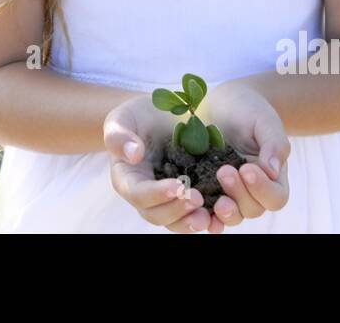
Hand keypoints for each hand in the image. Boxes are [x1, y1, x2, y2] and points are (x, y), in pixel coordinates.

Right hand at [103, 93, 213, 232]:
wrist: (160, 117)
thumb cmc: (138, 117)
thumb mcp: (122, 118)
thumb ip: (119, 136)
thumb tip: (133, 155)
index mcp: (127, 179)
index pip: (138, 194)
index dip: (156, 194)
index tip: (177, 185)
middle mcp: (146, 196)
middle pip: (157, 215)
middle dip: (177, 211)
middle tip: (197, 199)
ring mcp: (167, 200)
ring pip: (176, 222)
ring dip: (191, 223)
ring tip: (208, 217)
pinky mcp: (187, 198)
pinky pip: (194, 215)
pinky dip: (207, 221)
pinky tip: (219, 218)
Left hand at [202, 82, 290, 228]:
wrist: (222, 103)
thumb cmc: (249, 110)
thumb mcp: (264, 121)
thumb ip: (273, 144)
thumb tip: (273, 171)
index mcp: (273, 178)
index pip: (275, 197)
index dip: (262, 189)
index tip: (247, 168)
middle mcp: (253, 191)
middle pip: (252, 209)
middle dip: (238, 194)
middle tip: (224, 171)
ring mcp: (229, 194)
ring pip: (231, 214)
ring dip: (223, 210)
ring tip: (210, 195)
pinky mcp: (207, 190)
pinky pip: (207, 210)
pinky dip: (203, 214)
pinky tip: (194, 209)